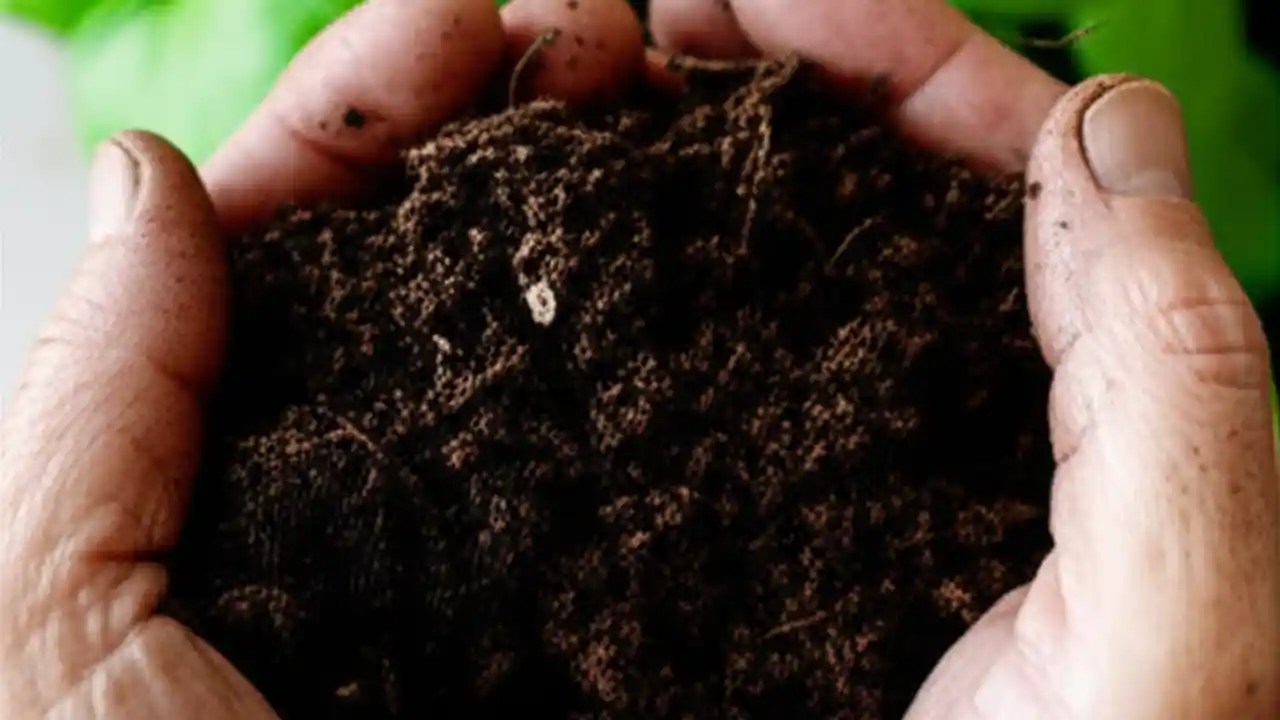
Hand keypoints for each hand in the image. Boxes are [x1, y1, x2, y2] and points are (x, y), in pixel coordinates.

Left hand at [0, 0, 643, 715]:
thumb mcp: (34, 603)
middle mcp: (343, 491)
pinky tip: (722, 280)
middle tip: (594, 27)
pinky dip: (671, 372)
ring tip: (672, 100)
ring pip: (531, 343)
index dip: (357, 113)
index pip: (275, 243)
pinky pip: (623, 476)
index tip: (452, 10)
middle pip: (421, 265)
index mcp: (199, 469)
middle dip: (500, 125)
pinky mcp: (573, 628)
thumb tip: (144, 170)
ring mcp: (468, 552)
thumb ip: (94, 398)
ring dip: (596, 213)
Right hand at [650, 1, 1278, 716]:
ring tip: (581, 95)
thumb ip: (1175, 363)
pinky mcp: (759, 518)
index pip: (1001, 152)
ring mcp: (852, 453)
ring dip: (688, 159)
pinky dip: (642, 286)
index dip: (879, 42)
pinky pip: (704, 366)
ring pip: (774, 257)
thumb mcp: (1171, 611)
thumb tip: (1112, 111)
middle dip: (757, 74)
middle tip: (634, 21)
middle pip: (870, 179)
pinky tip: (571, 253)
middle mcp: (968, 402)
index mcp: (1087, 390)